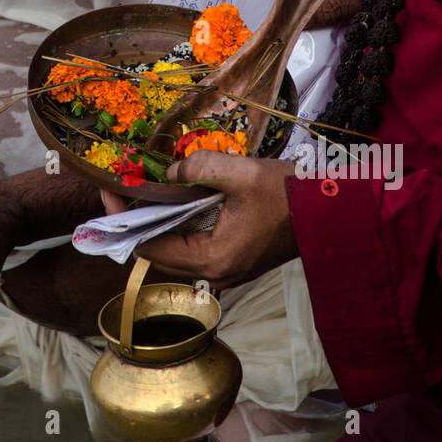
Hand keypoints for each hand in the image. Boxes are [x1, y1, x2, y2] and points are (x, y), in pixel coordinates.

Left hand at [103, 152, 297, 287]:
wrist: (330, 212)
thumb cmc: (289, 194)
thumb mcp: (241, 173)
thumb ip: (199, 168)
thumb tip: (170, 172)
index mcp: (212, 258)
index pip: (150, 248)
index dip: (126, 220)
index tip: (111, 190)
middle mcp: (215, 273)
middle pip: (158, 254)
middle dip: (138, 221)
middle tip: (123, 188)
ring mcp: (226, 271)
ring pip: (175, 253)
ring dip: (159, 224)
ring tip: (145, 191)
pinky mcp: (234, 261)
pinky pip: (194, 250)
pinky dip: (179, 228)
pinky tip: (175, 201)